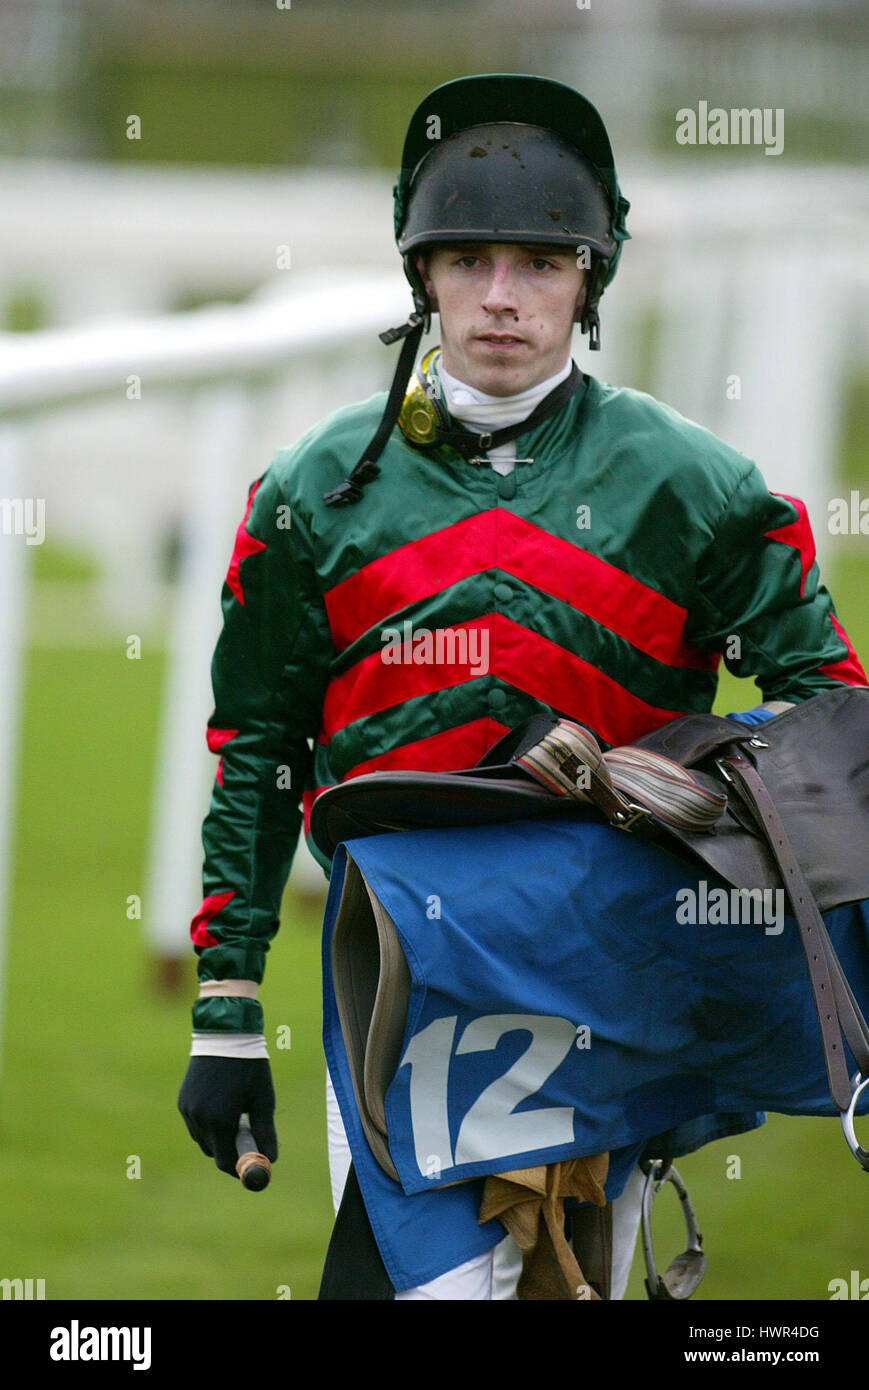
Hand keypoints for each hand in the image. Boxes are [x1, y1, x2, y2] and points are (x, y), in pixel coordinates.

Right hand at [178, 1056, 276, 1176]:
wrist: (224, 1033)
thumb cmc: (249, 1066)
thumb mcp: (263, 1099)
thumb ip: (265, 1133)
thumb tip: (270, 1160)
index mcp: (220, 1120)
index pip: (224, 1162)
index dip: (239, 1168)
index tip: (252, 1165)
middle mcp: (199, 1118)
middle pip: (213, 1152)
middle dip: (230, 1152)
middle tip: (247, 1140)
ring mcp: (187, 1110)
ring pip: (203, 1139)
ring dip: (219, 1138)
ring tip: (236, 1115)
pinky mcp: (182, 1101)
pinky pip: (195, 1124)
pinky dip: (208, 1124)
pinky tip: (222, 1106)